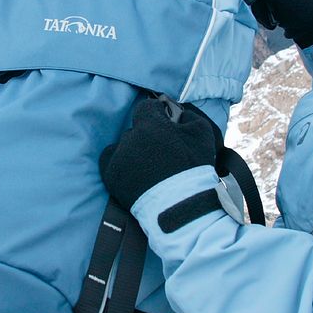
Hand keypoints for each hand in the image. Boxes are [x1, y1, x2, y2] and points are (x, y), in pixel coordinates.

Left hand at [100, 98, 221, 209]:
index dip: (157, 114)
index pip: (147, 107)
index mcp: (149, 124)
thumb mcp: (202, 132)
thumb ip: (188, 116)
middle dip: (147, 136)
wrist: (181, 205)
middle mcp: (129, 138)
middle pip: (136, 130)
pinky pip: (110, 162)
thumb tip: (178, 114)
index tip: (166, 124)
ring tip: (149, 167)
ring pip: (123, 146)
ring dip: (134, 151)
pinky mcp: (111, 176)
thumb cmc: (194, 167)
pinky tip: (133, 172)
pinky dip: (120, 164)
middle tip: (162, 152)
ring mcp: (118, 158)